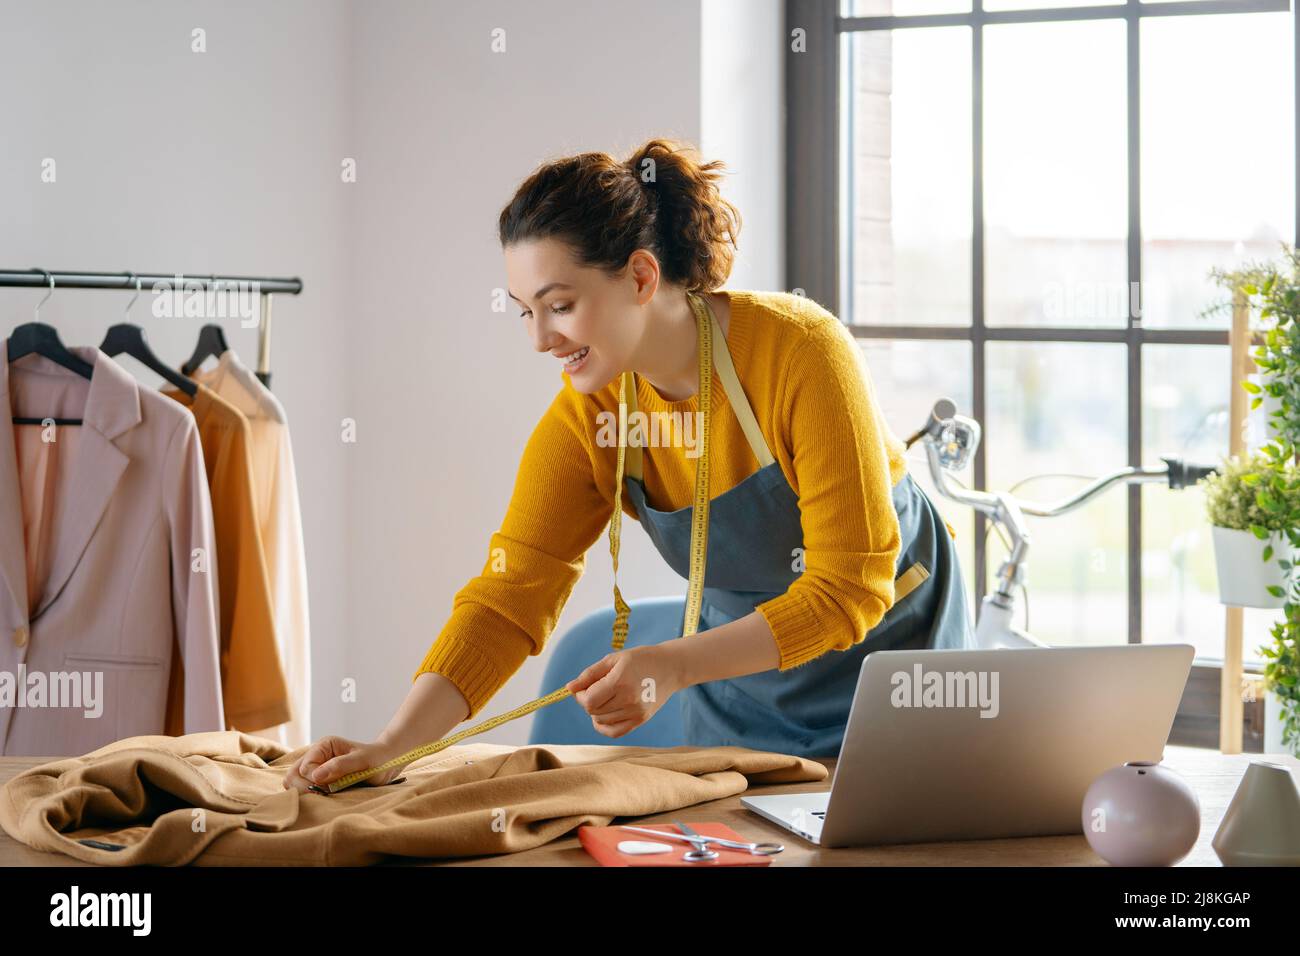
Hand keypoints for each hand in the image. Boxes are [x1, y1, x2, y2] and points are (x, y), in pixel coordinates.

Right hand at [283, 735, 406, 791]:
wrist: (387, 764)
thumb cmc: (377, 760)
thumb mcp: (362, 761)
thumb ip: (340, 766)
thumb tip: (315, 776)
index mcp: (324, 746)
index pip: (305, 768)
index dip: (315, 781)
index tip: (332, 788)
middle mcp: (316, 755)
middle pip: (292, 776)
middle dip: (306, 789)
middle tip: (327, 793)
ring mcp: (315, 768)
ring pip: (293, 783)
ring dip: (306, 793)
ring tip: (326, 795)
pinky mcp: (317, 779)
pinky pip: (302, 789)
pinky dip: (308, 796)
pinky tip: (324, 797)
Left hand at [566, 644, 682, 738]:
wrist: (670, 667)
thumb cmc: (639, 659)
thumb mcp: (613, 659)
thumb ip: (589, 674)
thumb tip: (569, 688)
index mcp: (620, 682)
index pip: (588, 701)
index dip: (580, 695)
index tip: (584, 686)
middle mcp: (629, 700)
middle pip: (593, 711)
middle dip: (588, 701)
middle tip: (596, 689)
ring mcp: (636, 713)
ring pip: (601, 721)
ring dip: (596, 711)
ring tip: (605, 697)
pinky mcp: (640, 720)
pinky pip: (614, 732)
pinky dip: (603, 726)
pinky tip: (604, 715)